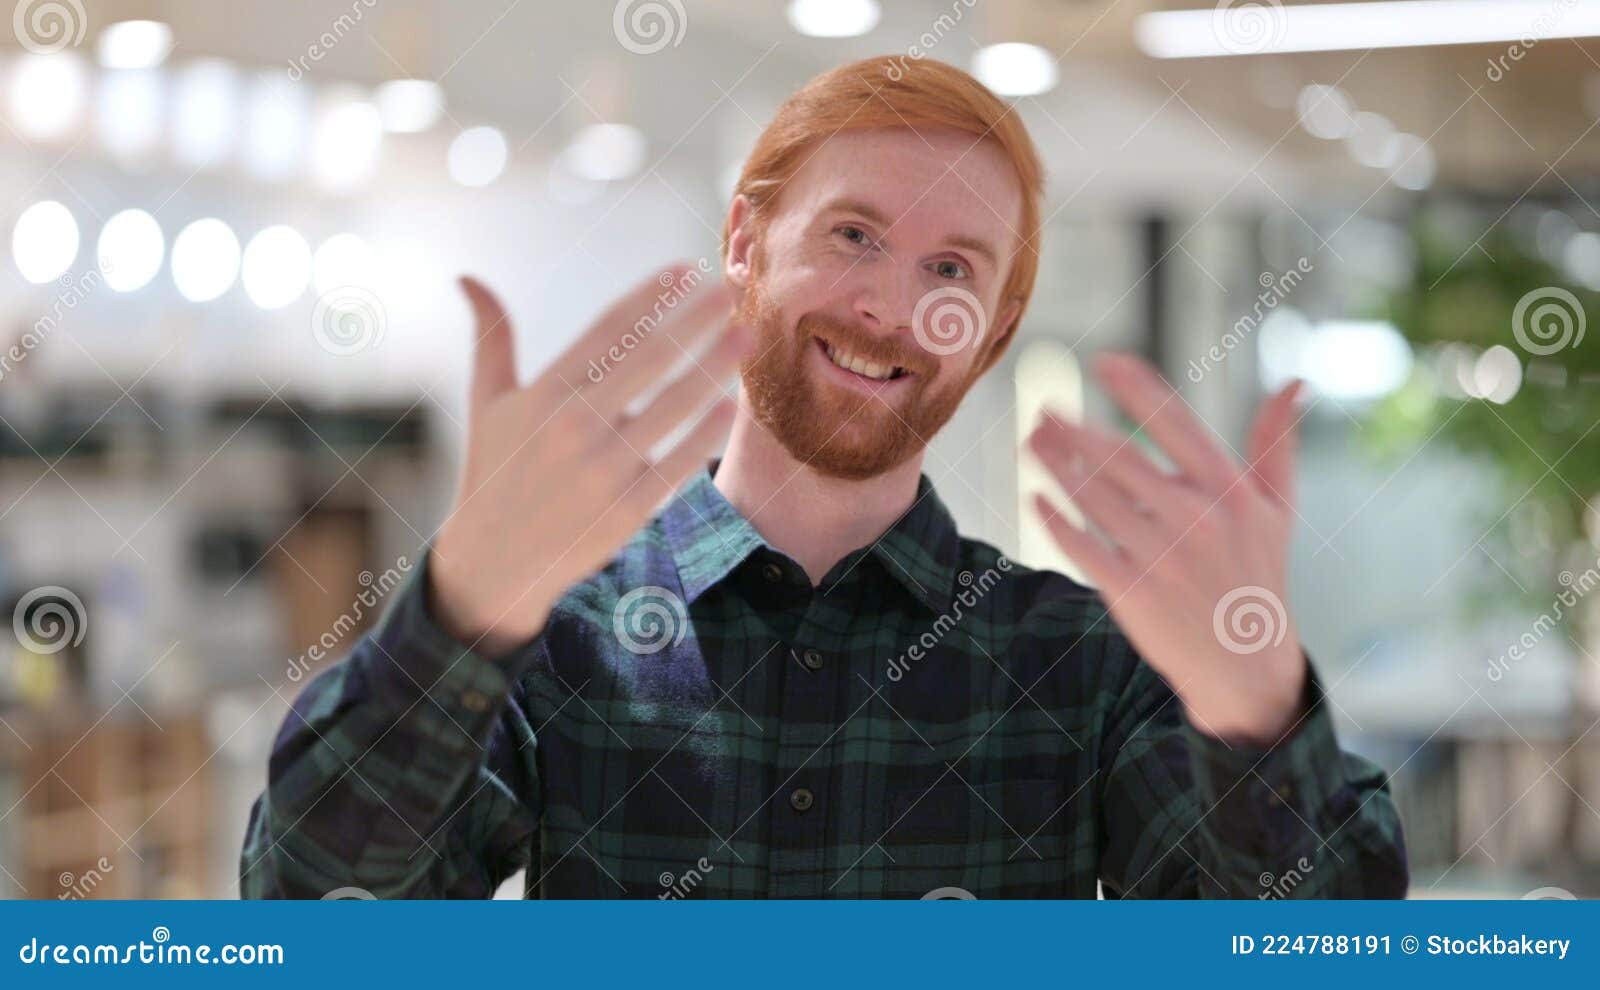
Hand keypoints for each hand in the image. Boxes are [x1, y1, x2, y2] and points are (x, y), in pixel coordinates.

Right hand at [429, 264, 743, 657]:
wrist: (492, 562)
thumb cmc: (495, 471)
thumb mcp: (487, 403)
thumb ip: (490, 338)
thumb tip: (468, 278)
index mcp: (544, 393)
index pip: (607, 330)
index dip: (650, 296)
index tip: (685, 269)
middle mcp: (574, 426)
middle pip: (648, 359)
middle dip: (693, 321)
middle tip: (730, 293)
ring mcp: (602, 470)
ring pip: (672, 408)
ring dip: (713, 368)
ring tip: (743, 338)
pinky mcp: (625, 511)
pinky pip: (676, 464)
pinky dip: (705, 434)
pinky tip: (729, 405)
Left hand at [1026, 352, 1308, 746]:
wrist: (1246, 664)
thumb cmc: (1257, 574)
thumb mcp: (1278, 509)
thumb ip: (1276, 444)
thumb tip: (1295, 383)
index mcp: (1230, 491)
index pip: (1177, 424)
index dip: (1137, 388)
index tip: (1104, 360)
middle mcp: (1196, 518)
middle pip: (1122, 458)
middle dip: (1075, 428)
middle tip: (1042, 406)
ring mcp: (1162, 557)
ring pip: (1095, 498)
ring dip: (1056, 466)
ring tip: (1030, 441)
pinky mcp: (1133, 593)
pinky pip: (1083, 547)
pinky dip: (1056, 521)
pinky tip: (1036, 498)